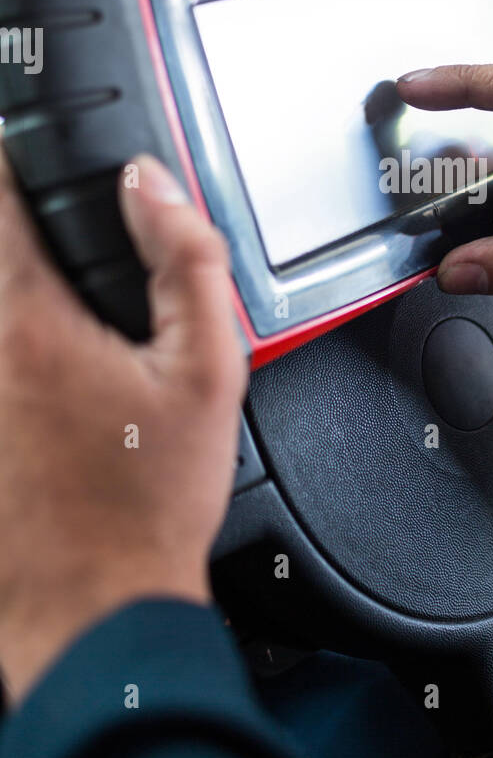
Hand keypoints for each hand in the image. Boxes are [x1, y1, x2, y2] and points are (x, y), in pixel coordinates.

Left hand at [0, 151, 246, 704]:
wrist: (96, 606)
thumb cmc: (148, 503)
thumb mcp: (209, 372)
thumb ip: (186, 261)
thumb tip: (152, 184)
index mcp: (29, 319)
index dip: (18, 158)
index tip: (35, 151)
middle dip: (23, 235)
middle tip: (71, 256)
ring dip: (20, 294)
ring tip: (72, 334)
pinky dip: (19, 353)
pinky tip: (55, 394)